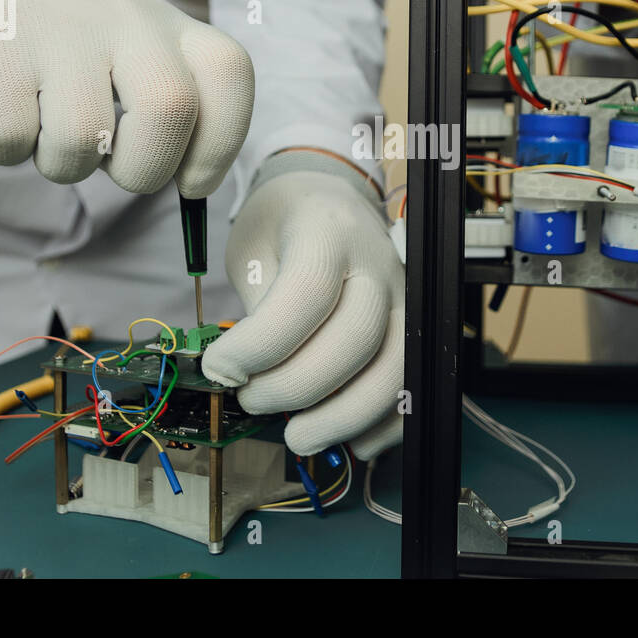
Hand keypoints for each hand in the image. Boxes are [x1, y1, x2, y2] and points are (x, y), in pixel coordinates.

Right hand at [0, 0, 253, 195]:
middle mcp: (124, 15)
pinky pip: (8, 137)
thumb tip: (190, 187)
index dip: (220, 145)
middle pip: (169, 110)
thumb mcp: (138, 43)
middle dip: (142, 170)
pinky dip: (5, 148)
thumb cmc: (76, 31)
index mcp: (170, 22)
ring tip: (47, 130)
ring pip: (81, 140)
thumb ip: (172, 102)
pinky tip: (5, 112)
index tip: (191, 181)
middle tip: (111, 163)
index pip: (230, 76)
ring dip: (62, 164)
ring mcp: (57, 24)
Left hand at [202, 167, 403, 458]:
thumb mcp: (251, 247)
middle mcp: (377, 264)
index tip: (220, 368)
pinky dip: (381, 426)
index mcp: (327, 230)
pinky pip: (412, 390)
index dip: (259, 345)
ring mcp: (405, 299)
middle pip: (354, 339)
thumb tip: (241, 377)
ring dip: (342, 418)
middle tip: (252, 400)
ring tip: (298, 435)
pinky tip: (342, 436)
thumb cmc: (283, 227)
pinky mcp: (416, 330)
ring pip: (393, 372)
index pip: (305, 295)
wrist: (333, 201)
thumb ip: (255, 307)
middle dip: (294, 387)